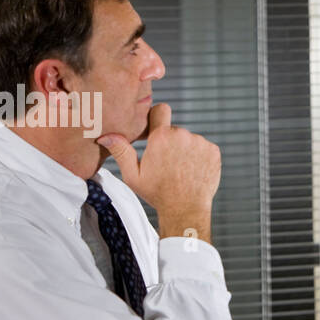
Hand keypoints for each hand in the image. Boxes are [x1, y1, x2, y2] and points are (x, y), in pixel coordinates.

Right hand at [98, 102, 219, 241]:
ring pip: (190, 140)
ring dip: (185, 150)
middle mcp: (182, 135)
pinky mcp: (214, 151)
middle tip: (166, 163)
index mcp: (161, 137)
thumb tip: (105, 136)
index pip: (160, 109)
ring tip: (180, 170)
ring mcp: (200, 143)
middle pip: (174, 130)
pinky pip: (204, 147)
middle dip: (170, 141)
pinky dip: (199, 156)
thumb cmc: (158, 194)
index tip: (154, 129)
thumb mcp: (133, 175)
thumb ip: (121, 152)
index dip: (156, 117)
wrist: (186, 210)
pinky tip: (192, 171)